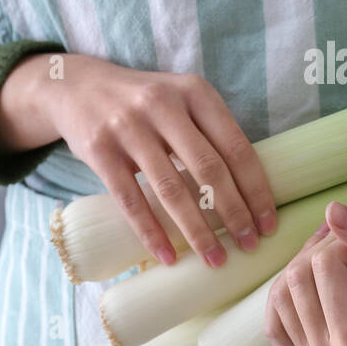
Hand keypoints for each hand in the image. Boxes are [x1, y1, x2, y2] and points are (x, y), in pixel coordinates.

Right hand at [0, 53, 276, 267]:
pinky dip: (150, 232)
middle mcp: (164, 105)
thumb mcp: (182, 100)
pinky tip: (167, 257)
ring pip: (170, 189)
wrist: (77, 86)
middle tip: (249, 245)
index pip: (236, 147)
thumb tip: (250, 192)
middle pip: (209, 169)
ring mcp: (128, 126)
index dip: (256, 189)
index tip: (268, 223)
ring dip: (197, 231)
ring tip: (215, 259)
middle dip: (234, 213)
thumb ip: (210, 133)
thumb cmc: (144, 103)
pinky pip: (130, 199)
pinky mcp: (99, 149)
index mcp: (195, 92)